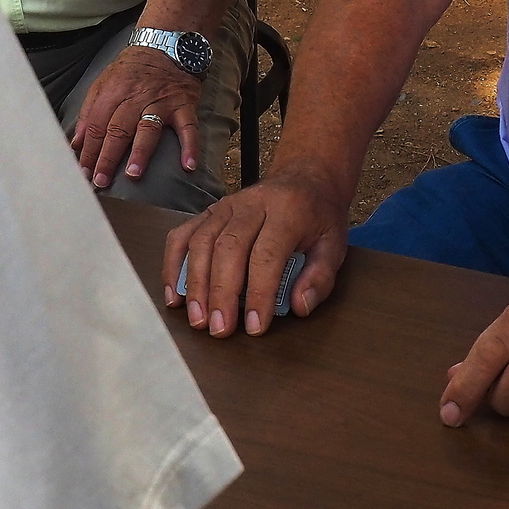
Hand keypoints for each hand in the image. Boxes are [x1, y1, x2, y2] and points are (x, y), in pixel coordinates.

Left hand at [73, 45, 201, 189]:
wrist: (166, 45)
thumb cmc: (132, 69)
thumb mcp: (104, 83)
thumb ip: (88, 112)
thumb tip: (76, 143)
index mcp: (113, 92)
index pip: (96, 125)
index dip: (89, 150)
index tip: (83, 172)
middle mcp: (136, 97)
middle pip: (118, 130)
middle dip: (107, 157)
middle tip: (101, 181)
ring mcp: (161, 102)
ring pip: (148, 129)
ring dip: (140, 153)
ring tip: (133, 175)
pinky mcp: (184, 105)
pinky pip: (188, 127)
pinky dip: (190, 146)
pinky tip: (188, 165)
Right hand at [164, 170, 348, 337]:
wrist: (305, 179)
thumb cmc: (318, 218)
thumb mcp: (334, 246)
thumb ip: (320, 278)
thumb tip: (299, 306)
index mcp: (287, 211)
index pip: (267, 254)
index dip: (259, 293)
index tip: (255, 326)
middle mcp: (252, 204)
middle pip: (227, 248)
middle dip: (221, 293)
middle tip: (219, 329)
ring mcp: (226, 206)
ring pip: (201, 242)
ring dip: (195, 283)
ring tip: (197, 319)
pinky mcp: (209, 212)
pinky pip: (183, 235)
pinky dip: (174, 265)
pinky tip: (175, 295)